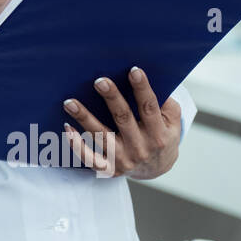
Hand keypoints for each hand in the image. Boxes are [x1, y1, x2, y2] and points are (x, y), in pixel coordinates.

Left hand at [61, 66, 180, 178]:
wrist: (156, 169)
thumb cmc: (161, 136)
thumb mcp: (173, 123)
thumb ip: (166, 105)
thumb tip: (147, 81)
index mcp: (158, 134)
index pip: (149, 109)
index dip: (142, 89)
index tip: (133, 70)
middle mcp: (140, 148)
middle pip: (123, 119)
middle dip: (111, 98)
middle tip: (99, 81)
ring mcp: (123, 159)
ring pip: (102, 137)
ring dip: (85, 118)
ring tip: (70, 102)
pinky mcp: (108, 168)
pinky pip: (89, 158)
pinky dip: (77, 145)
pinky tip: (67, 128)